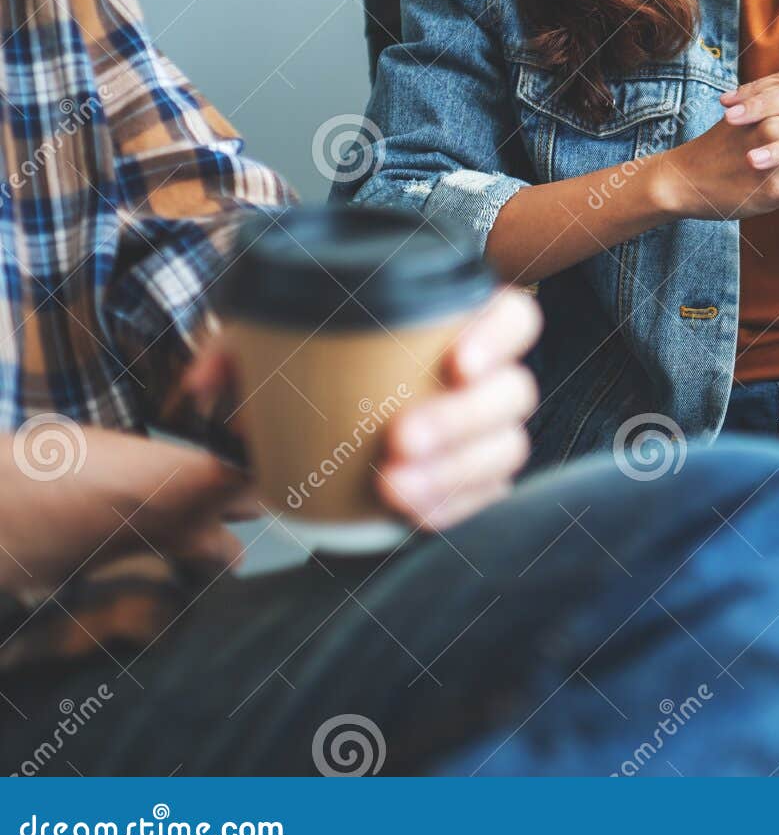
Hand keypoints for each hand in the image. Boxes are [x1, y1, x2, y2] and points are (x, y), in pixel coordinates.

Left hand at [187, 289, 539, 532]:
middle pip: (514, 392)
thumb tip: (207, 387)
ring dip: (455, 472)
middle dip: (462, 420)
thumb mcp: (273, 348)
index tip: (457, 363)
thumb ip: (237, 352)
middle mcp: (488, 380)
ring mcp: (490, 435)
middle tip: (398, 439)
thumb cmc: (316, 375)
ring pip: (507, 450)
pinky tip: (412, 516)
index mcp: (460, 325)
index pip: (515, 317)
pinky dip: (452, 508)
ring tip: (392, 489)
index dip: (500, 336)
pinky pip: (487, 498)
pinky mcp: (478, 484)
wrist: (320, 436)